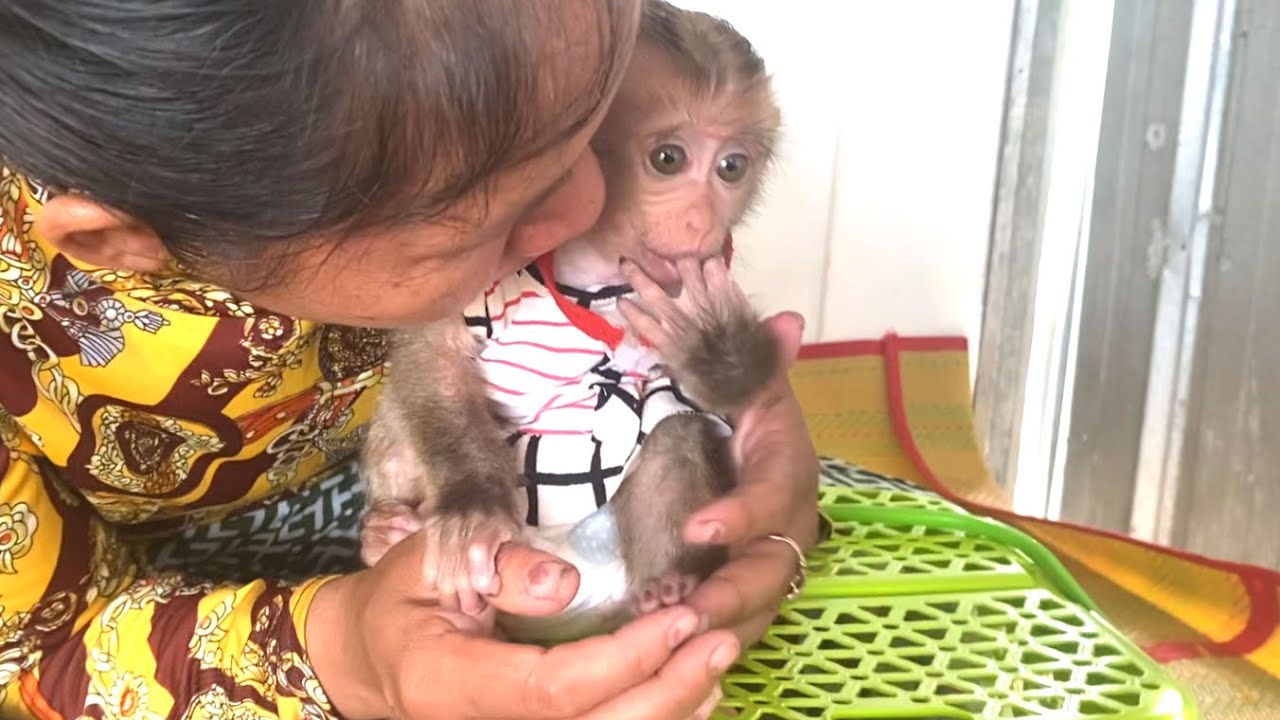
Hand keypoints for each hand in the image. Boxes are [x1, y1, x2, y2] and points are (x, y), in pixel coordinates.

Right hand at [308, 531, 740, 719]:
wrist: (367, 658)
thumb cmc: (398, 599)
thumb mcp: (427, 559)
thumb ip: (494, 566)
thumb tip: (565, 582)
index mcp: (451, 685)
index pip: (555, 691)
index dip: (624, 661)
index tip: (678, 618)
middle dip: (669, 691)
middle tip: (722, 639)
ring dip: (671, 712)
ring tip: (717, 661)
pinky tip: (691, 694)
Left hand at [683, 311, 821, 644]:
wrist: (753, 449)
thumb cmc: (748, 416)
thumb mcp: (752, 385)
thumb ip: (761, 360)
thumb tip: (786, 321)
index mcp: (788, 472)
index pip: (771, 498)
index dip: (741, 515)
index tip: (699, 526)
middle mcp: (789, 526)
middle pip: (771, 570)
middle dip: (731, 595)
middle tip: (688, 612)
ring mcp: (772, 563)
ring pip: (757, 608)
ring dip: (720, 629)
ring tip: (673, 641)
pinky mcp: (750, 590)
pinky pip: (738, 625)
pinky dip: (711, 642)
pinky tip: (671, 653)